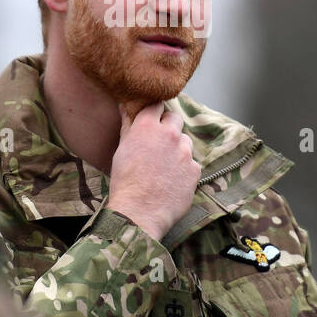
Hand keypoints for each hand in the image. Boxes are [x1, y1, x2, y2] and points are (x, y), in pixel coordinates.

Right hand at [107, 102, 199, 240]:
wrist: (139, 212)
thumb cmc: (125, 181)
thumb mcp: (122, 150)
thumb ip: (128, 125)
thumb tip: (126, 106)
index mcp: (147, 126)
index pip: (156, 104)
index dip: (154, 111)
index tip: (152, 117)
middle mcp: (170, 134)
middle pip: (175, 118)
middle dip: (168, 125)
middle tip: (158, 141)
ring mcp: (185, 152)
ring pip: (184, 141)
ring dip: (177, 147)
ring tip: (164, 165)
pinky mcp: (195, 169)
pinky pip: (191, 162)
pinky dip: (183, 168)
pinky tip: (171, 179)